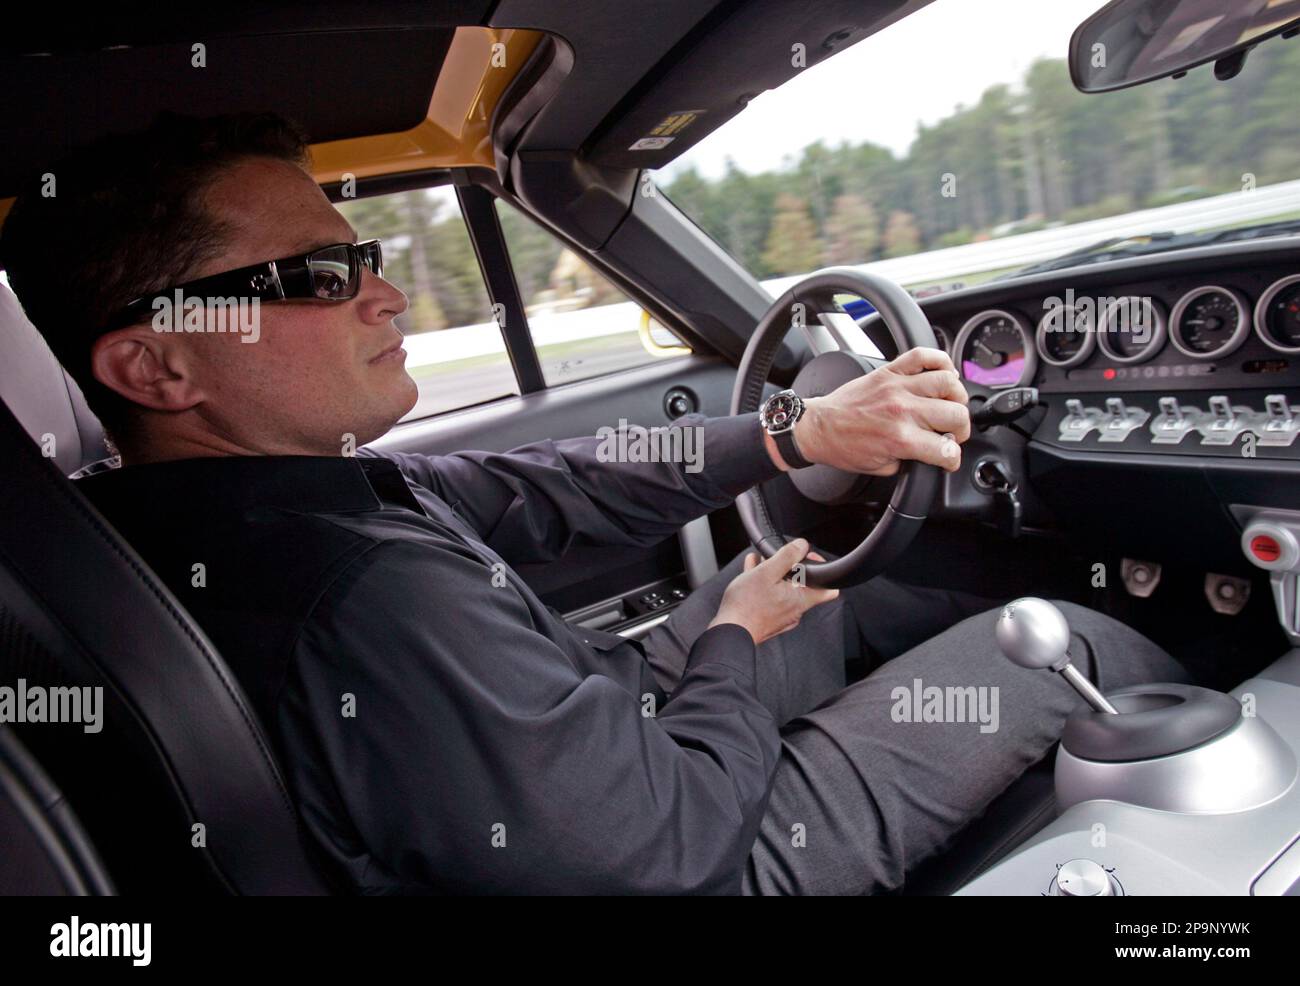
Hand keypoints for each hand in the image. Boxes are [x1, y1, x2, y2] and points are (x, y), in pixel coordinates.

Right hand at [707, 539, 838, 644]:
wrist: (729, 631)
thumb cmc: (746, 605)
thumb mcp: (766, 572)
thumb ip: (786, 557)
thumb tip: (802, 545)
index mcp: (801, 600)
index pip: (829, 589)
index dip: (821, 570)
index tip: (808, 560)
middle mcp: (795, 611)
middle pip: (803, 586)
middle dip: (791, 568)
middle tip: (779, 558)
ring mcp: (782, 617)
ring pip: (785, 591)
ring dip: (775, 575)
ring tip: (761, 562)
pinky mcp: (769, 620)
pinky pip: (772, 598)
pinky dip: (765, 585)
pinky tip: (751, 573)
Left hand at [778, 347, 970, 474]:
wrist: (818, 428)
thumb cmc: (844, 447)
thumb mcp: (882, 467)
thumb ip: (912, 460)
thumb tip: (932, 452)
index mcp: (900, 439)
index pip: (946, 449)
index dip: (953, 458)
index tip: (949, 457)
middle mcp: (902, 410)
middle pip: (956, 414)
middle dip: (960, 430)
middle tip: (951, 434)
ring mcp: (897, 387)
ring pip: (948, 382)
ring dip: (957, 397)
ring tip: (949, 406)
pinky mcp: (889, 371)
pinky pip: (923, 355)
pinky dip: (940, 360)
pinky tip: (943, 373)